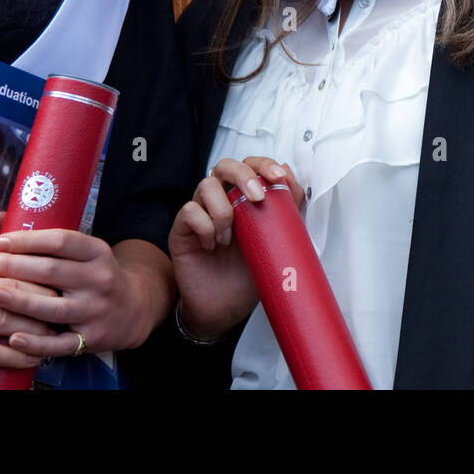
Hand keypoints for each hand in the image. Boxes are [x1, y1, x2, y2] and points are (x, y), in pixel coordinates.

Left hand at [0, 218, 164, 356]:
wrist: (133, 308)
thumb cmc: (93, 275)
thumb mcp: (80, 252)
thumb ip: (39, 237)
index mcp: (97, 252)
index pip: (62, 241)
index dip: (29, 240)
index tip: (1, 241)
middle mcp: (99, 279)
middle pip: (52, 271)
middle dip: (15, 267)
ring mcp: (96, 310)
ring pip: (53, 308)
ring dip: (19, 301)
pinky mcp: (91, 337)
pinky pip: (59, 344)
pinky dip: (36, 343)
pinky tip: (13, 338)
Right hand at [168, 156, 303, 341]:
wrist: (225, 308)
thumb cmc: (247, 274)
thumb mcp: (275, 241)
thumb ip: (285, 212)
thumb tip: (291, 180)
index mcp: (244, 198)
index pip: (250, 166)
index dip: (263, 164)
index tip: (279, 176)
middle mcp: (221, 199)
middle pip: (226, 166)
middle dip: (243, 176)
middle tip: (256, 197)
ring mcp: (200, 212)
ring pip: (206, 185)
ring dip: (224, 210)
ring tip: (230, 237)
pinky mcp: (182, 228)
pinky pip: (190, 211)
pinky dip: (205, 226)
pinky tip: (212, 245)